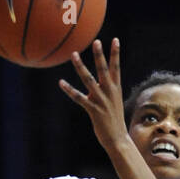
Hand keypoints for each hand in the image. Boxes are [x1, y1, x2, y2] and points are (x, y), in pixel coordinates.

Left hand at [59, 39, 127, 153]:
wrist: (118, 139)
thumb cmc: (114, 121)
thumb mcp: (113, 102)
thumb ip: (105, 91)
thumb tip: (96, 84)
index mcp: (116, 89)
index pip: (116, 67)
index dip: (115, 53)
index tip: (115, 39)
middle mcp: (109, 92)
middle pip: (104, 70)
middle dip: (99, 55)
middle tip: (96, 41)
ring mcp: (101, 101)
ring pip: (89, 80)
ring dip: (80, 67)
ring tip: (74, 54)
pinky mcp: (93, 110)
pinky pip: (79, 98)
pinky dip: (69, 90)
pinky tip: (61, 83)